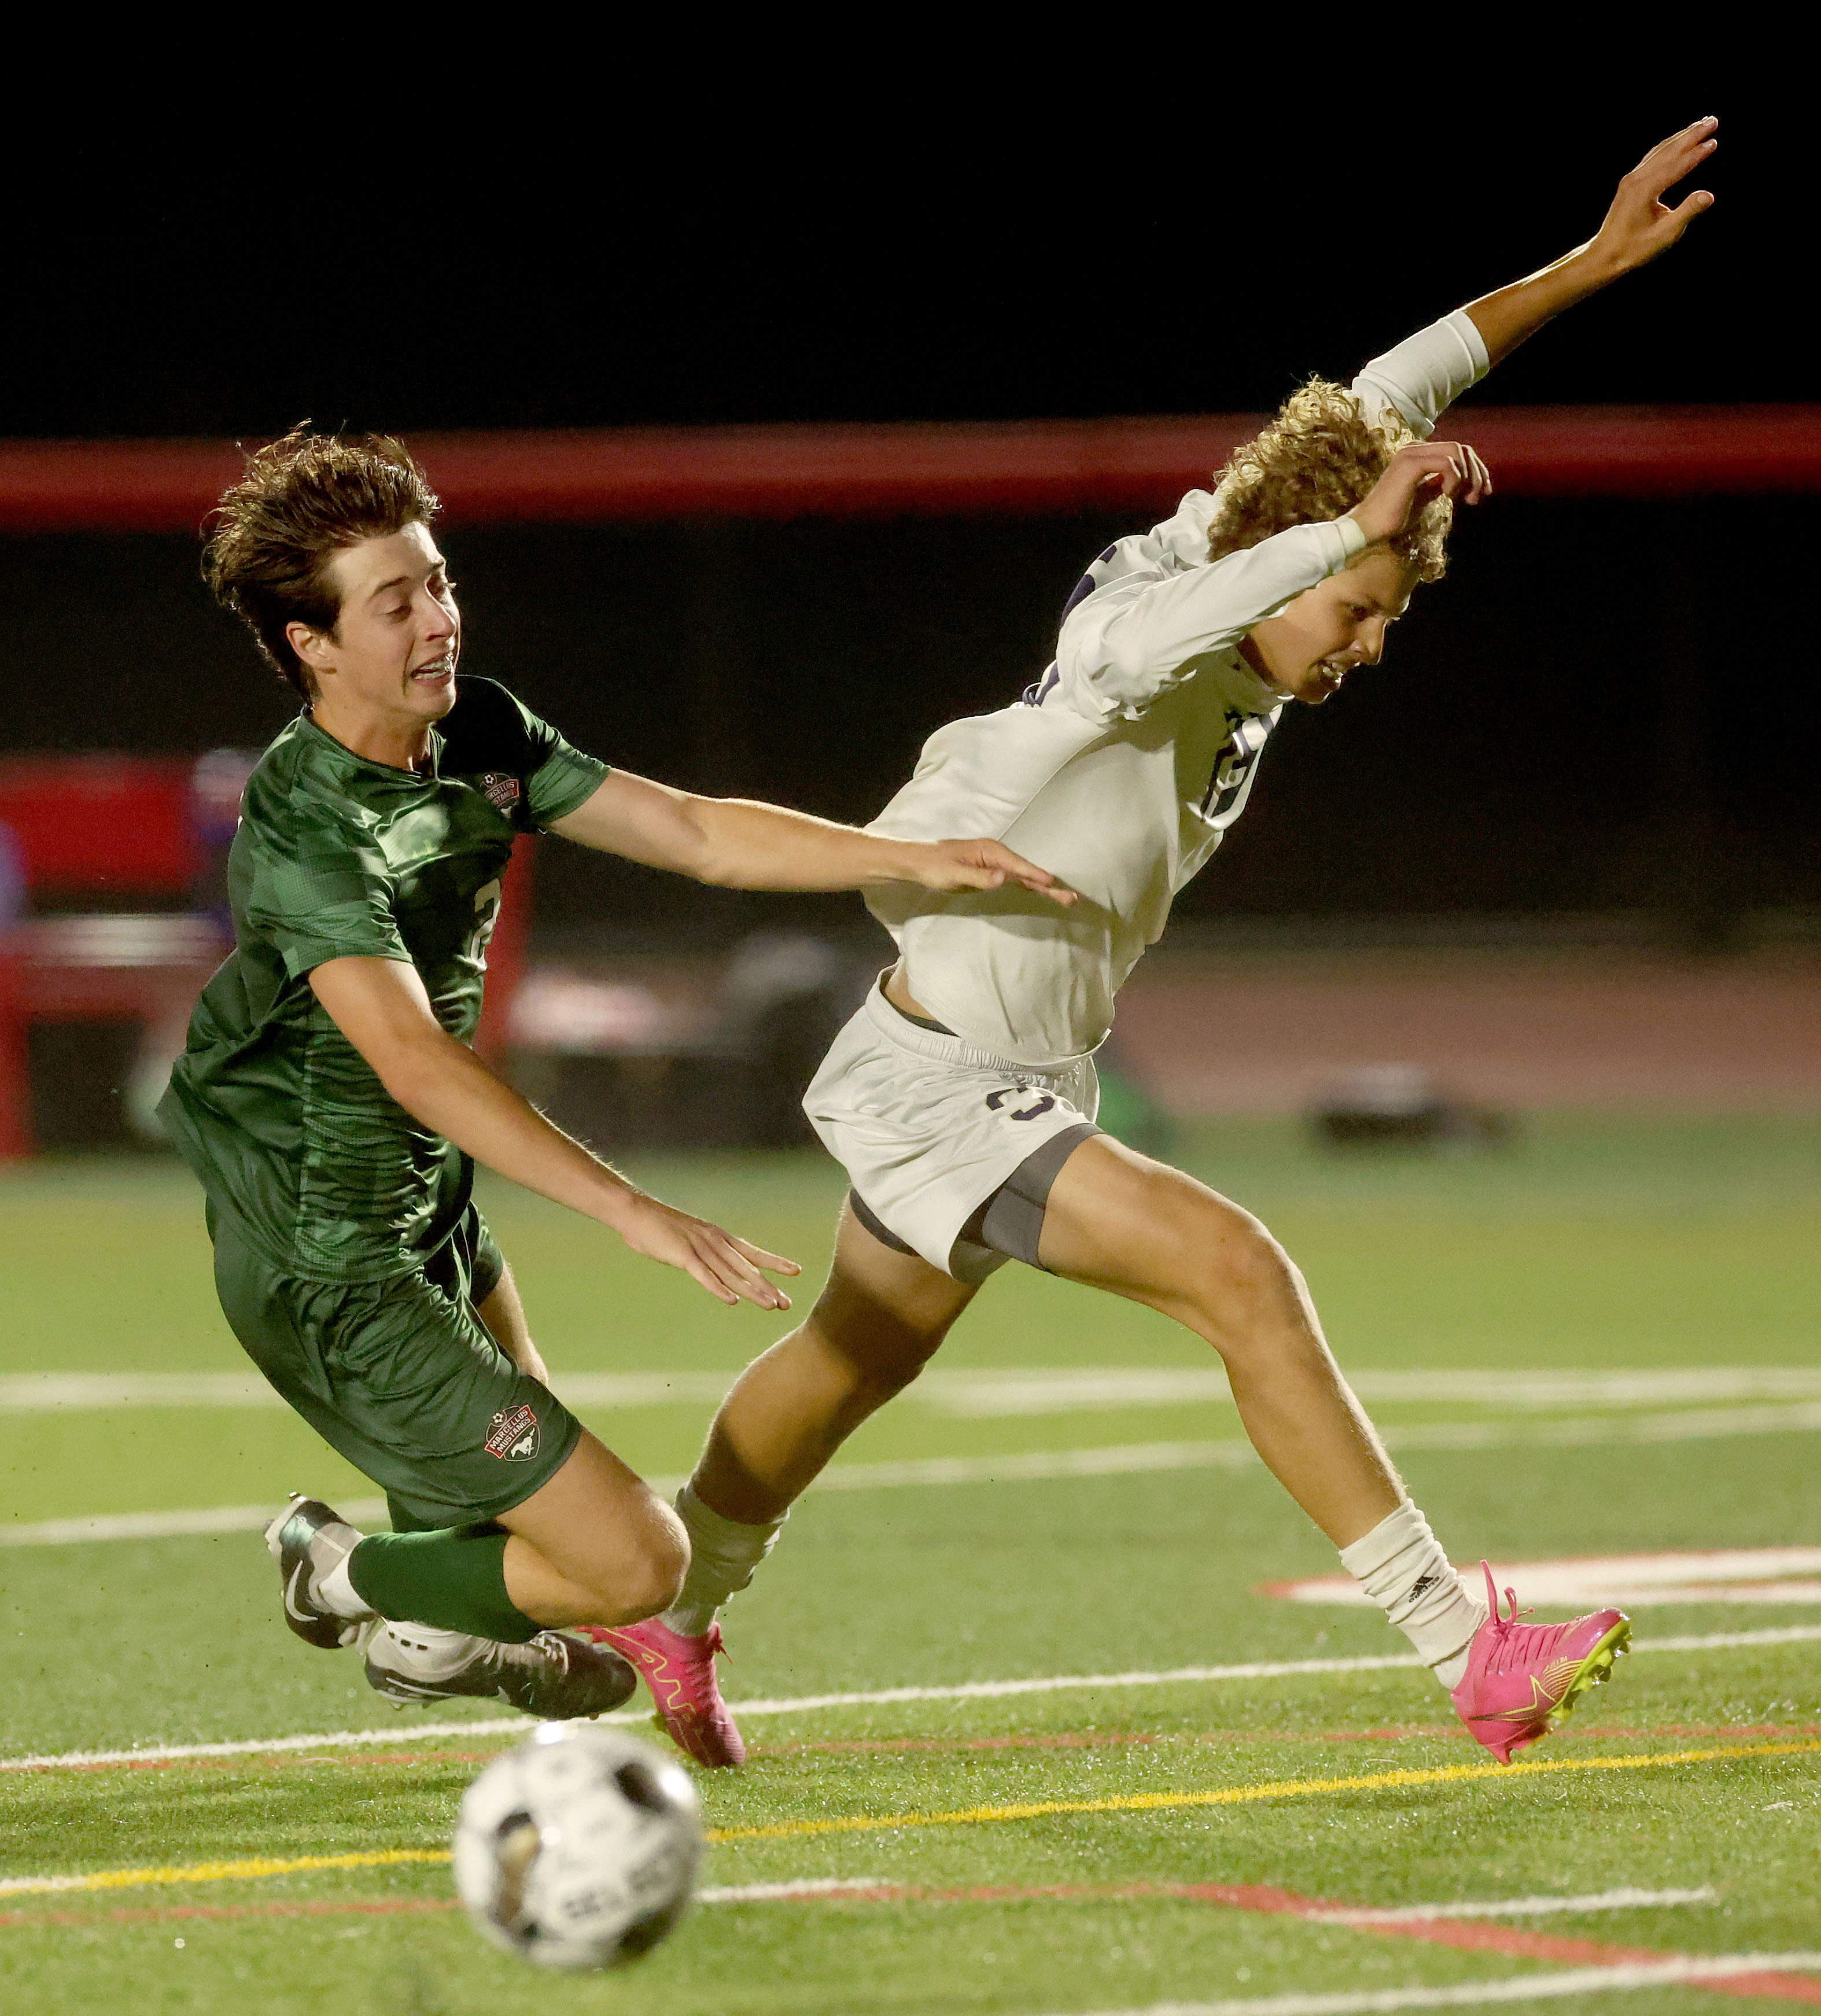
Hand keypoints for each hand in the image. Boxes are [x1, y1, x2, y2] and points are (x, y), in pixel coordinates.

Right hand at [612, 1194, 800, 1309]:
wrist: (636, 1212)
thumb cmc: (661, 1228)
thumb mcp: (690, 1240)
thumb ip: (705, 1255)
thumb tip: (717, 1268)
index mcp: (718, 1237)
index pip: (753, 1252)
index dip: (775, 1262)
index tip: (796, 1271)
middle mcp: (715, 1242)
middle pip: (747, 1268)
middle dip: (768, 1286)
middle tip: (787, 1303)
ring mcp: (700, 1248)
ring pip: (731, 1274)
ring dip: (752, 1291)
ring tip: (770, 1305)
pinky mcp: (683, 1255)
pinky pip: (704, 1275)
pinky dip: (719, 1288)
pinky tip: (732, 1301)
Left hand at [897, 838, 1077, 904]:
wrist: (917, 862)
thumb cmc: (933, 866)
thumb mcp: (953, 873)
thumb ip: (978, 877)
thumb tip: (1003, 878)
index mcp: (990, 851)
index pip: (1018, 866)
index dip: (1036, 875)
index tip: (1053, 884)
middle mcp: (996, 855)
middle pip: (1026, 872)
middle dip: (1048, 884)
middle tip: (1071, 897)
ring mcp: (995, 864)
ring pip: (1023, 877)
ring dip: (1043, 888)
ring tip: (1064, 898)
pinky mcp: (991, 872)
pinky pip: (1015, 880)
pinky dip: (1030, 887)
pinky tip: (1041, 894)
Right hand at [1347, 440, 1491, 545]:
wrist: (1369, 527)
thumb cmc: (1393, 517)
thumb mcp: (1425, 497)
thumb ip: (1440, 483)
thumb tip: (1461, 480)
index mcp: (1418, 454)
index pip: (1457, 451)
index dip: (1476, 469)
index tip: (1482, 492)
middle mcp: (1415, 448)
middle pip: (1461, 448)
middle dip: (1477, 472)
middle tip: (1478, 497)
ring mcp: (1412, 454)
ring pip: (1457, 452)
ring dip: (1469, 477)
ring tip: (1465, 499)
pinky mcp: (1411, 465)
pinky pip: (1447, 464)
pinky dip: (1455, 479)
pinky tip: (1448, 496)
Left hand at [1588, 116, 1717, 275]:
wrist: (1605, 255)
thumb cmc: (1635, 249)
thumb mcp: (1665, 235)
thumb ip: (1687, 212)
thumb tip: (1709, 195)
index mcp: (1645, 190)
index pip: (1676, 166)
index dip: (1697, 153)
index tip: (1714, 141)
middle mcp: (1636, 179)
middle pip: (1668, 151)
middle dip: (1691, 135)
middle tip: (1713, 120)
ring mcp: (1631, 179)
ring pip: (1660, 151)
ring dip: (1681, 137)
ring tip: (1700, 124)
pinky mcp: (1629, 183)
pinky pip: (1652, 158)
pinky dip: (1668, 147)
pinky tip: (1677, 141)